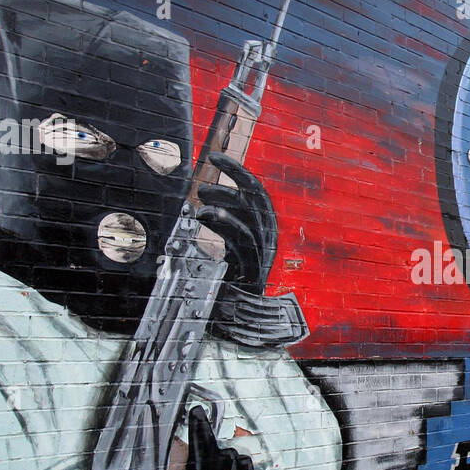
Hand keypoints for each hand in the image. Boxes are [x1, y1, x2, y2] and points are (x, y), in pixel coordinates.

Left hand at [195, 152, 277, 294]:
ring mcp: (263, 251)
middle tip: (201, 189)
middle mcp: (268, 235)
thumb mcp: (229, 241)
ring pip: (250, 216)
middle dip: (228, 186)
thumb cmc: (232, 276)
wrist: (239, 312)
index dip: (235, 170)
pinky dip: (225, 222)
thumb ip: (224, 218)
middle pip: (256, 198)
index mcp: (264, 226)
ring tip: (201, 204)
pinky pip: (243, 238)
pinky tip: (206, 215)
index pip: (255, 190)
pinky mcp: (253, 267)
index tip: (214, 157)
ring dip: (224, 203)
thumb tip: (204, 192)